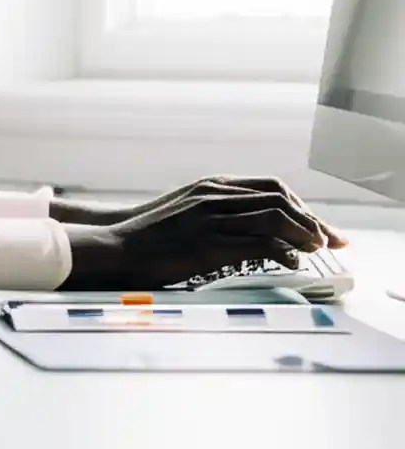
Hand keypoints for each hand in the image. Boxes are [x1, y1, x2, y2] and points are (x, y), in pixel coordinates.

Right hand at [124, 175, 349, 248]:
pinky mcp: (209, 243)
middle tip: (332, 240)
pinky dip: (283, 252)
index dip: (302, 206)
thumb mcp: (185, 210)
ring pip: (276, 217)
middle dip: (313, 220)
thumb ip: (216, 209)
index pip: (273, 187)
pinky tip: (291, 262)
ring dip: (304, 234)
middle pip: (281, 199)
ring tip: (316, 250)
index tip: (318, 225)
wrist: (117, 246)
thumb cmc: (149, 235)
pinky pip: (259, 243)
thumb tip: (249, 224)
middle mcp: (215, 196)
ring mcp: (212, 218)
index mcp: (212, 186)